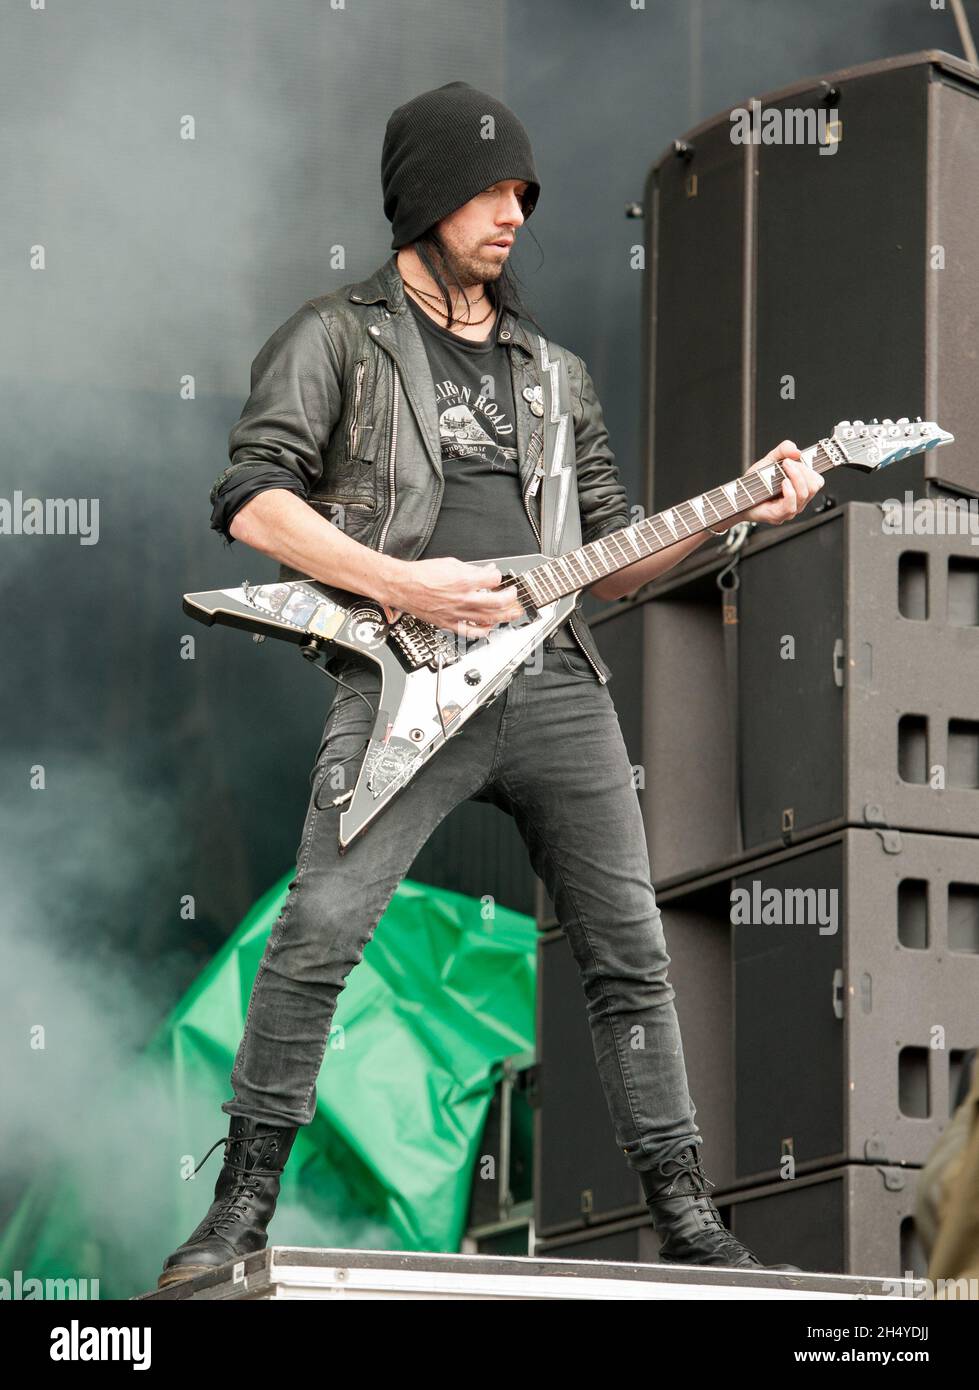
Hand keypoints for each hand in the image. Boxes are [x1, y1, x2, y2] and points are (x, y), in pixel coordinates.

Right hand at [386, 557, 524, 638]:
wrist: (403, 586)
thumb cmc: (422, 574)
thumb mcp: (450, 563)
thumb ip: (471, 569)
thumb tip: (485, 571)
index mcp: (464, 580)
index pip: (493, 579)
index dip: (498, 576)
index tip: (497, 577)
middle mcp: (463, 598)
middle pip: (497, 602)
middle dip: (510, 598)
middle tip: (513, 595)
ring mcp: (457, 613)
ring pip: (488, 618)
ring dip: (503, 616)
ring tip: (511, 614)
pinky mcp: (449, 623)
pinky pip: (470, 631)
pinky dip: (483, 631)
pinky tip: (490, 628)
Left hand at [737, 440, 824, 526]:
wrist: (739, 497)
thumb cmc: (756, 483)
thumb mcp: (770, 460)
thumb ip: (783, 450)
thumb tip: (797, 451)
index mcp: (800, 489)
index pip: (817, 481)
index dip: (810, 468)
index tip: (795, 458)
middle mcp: (797, 501)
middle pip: (813, 486)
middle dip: (803, 470)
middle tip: (787, 462)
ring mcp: (789, 510)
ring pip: (805, 494)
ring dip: (796, 477)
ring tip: (784, 468)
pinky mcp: (778, 516)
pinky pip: (791, 505)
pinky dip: (790, 491)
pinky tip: (783, 483)